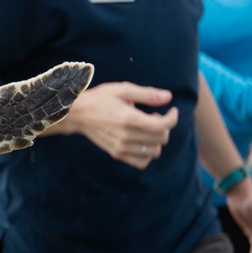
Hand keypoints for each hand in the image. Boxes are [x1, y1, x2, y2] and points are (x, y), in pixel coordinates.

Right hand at [60, 81, 177, 169]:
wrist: (78, 114)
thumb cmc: (101, 98)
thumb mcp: (123, 89)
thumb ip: (147, 94)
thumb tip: (169, 97)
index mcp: (129, 118)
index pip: (162, 126)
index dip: (173, 118)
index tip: (172, 110)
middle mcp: (126, 136)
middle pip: (161, 139)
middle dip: (165, 127)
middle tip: (156, 116)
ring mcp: (121, 147)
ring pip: (154, 152)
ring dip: (157, 140)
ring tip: (148, 128)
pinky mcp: (117, 154)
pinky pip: (141, 162)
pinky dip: (148, 155)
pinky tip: (144, 142)